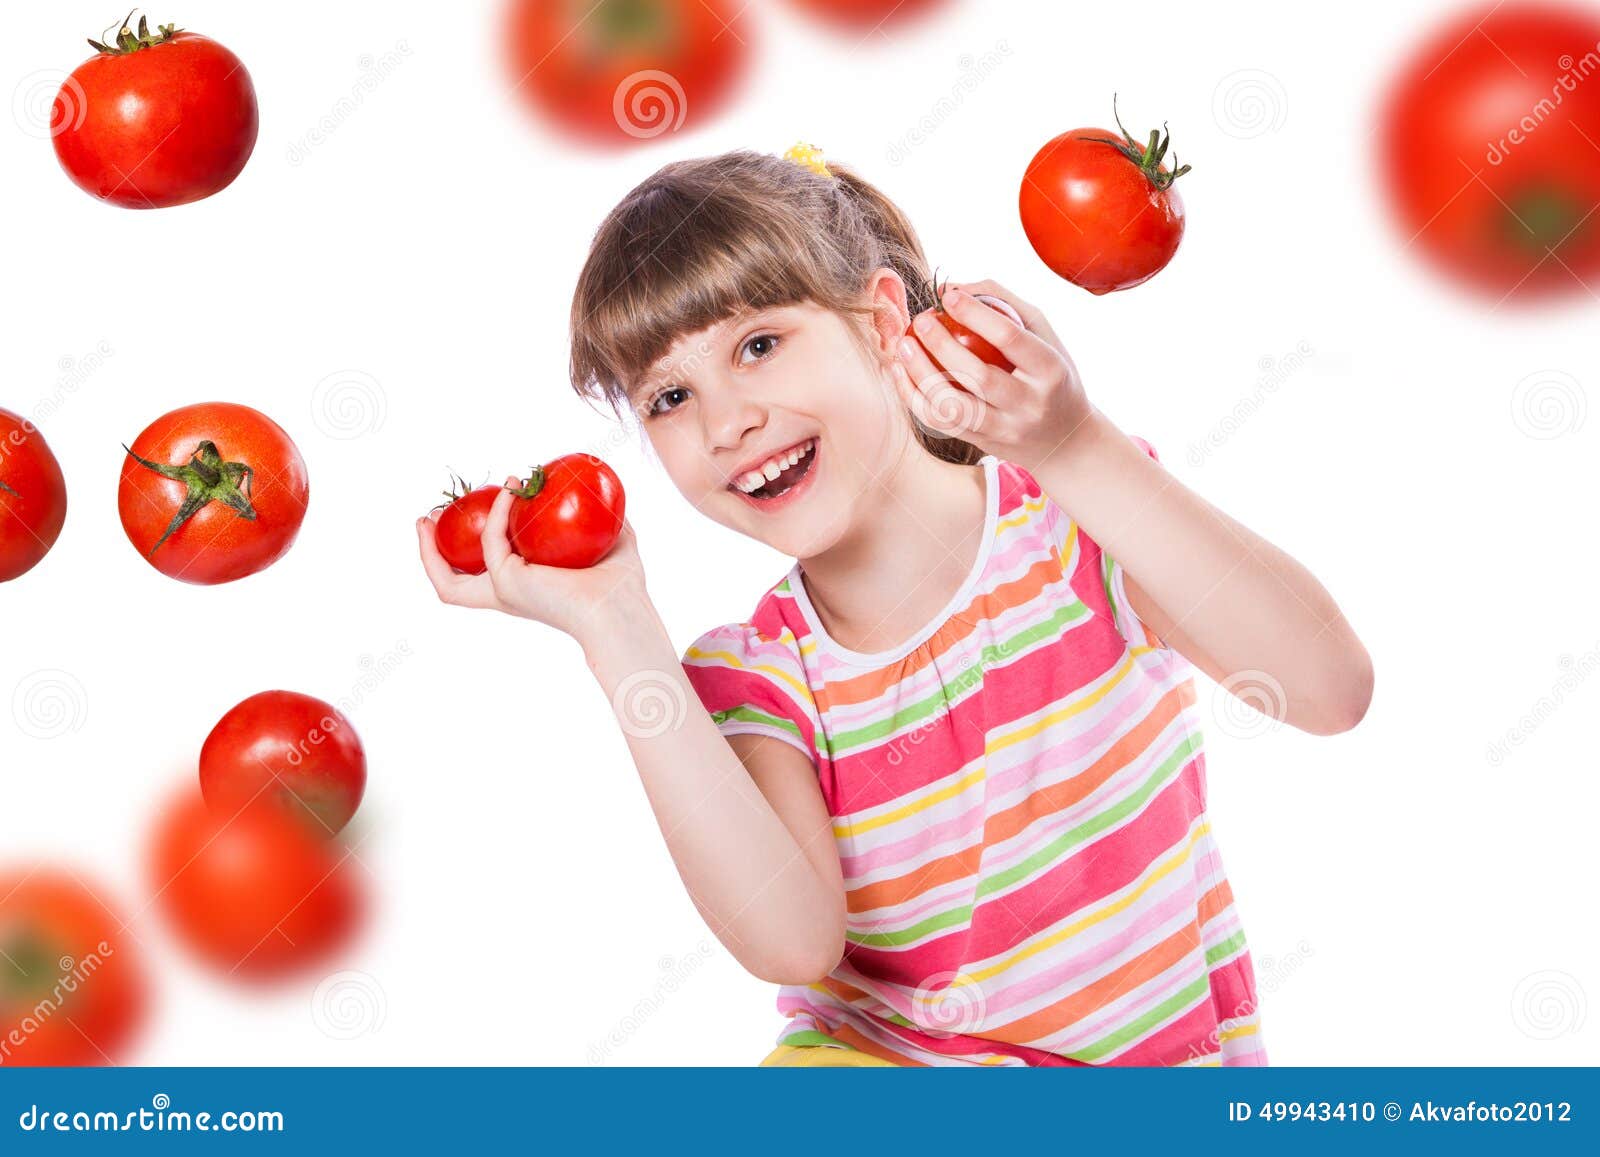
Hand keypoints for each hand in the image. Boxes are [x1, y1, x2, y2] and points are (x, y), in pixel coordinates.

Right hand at [417, 477, 649, 643]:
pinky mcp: (508, 582)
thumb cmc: (622, 585)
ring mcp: (505, 591)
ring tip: (429, 515)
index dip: (462, 551)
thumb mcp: (612, 540)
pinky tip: (509, 489)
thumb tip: (599, 490)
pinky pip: (491, 540)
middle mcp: (510, 594)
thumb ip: (600, 517)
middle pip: (451, 584)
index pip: (482, 574)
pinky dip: (495, 512)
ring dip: (429, 549)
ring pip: (449, 581)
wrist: (621, 609)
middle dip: (430, 554)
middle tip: (427, 519)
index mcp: (526, 588)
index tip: (458, 516)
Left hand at [892, 279, 1092, 471]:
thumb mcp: (1042, 334)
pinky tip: (901, 372)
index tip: (948, 296)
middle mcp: (1029, 404)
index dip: (976, 314)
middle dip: (942, 345)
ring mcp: (1005, 429)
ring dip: (921, 375)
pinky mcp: (983, 444)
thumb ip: (1002, 303)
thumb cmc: (1049, 374)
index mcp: (1050, 370)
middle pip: (979, 376)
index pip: (1010, 338)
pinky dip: (915, 398)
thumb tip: (949, 287)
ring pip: (954, 408)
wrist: (1065, 439)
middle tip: (920, 320)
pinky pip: (941, 423)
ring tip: (904, 346)